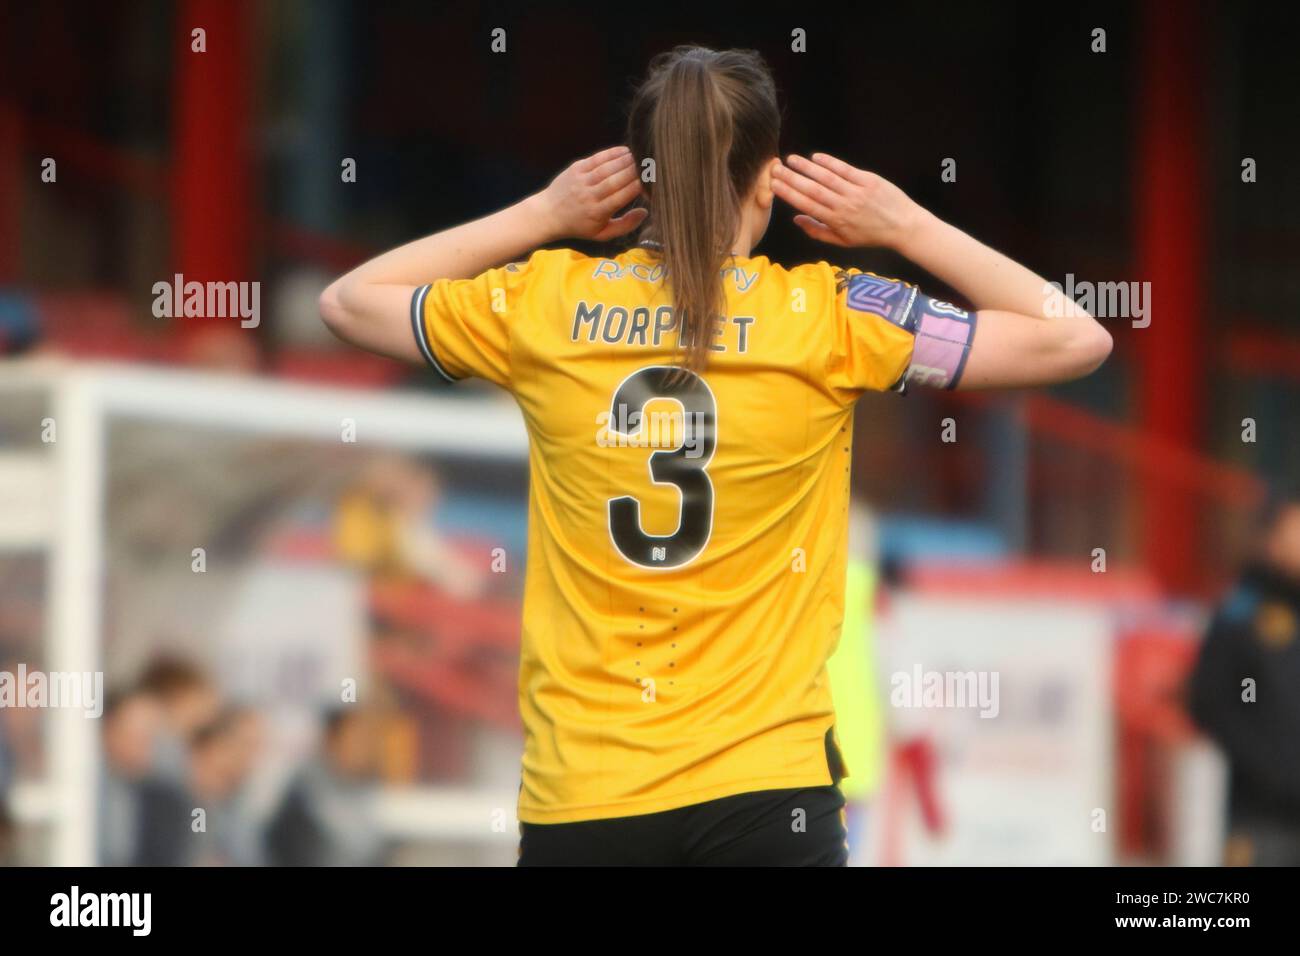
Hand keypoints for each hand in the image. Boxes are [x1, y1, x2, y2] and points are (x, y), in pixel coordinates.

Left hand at [532, 146, 647, 241]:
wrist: (549, 214)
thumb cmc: (579, 225)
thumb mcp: (602, 234)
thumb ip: (625, 225)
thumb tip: (645, 212)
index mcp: (598, 212)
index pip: (624, 195)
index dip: (640, 186)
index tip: (652, 182)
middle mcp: (590, 195)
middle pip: (618, 179)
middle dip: (636, 171)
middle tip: (651, 165)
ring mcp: (582, 180)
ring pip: (609, 167)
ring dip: (627, 160)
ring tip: (641, 157)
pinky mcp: (576, 168)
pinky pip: (598, 158)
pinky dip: (613, 153)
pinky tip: (626, 151)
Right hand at [771, 153, 920, 249]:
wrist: (902, 226)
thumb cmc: (871, 235)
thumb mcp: (843, 241)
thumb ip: (817, 231)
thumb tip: (796, 219)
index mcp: (836, 221)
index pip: (806, 205)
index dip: (789, 194)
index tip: (774, 185)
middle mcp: (844, 206)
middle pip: (812, 190)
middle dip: (792, 178)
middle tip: (775, 169)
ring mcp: (856, 192)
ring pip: (826, 178)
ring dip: (806, 168)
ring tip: (791, 160)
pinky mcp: (868, 181)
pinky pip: (845, 170)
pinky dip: (829, 163)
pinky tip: (816, 157)